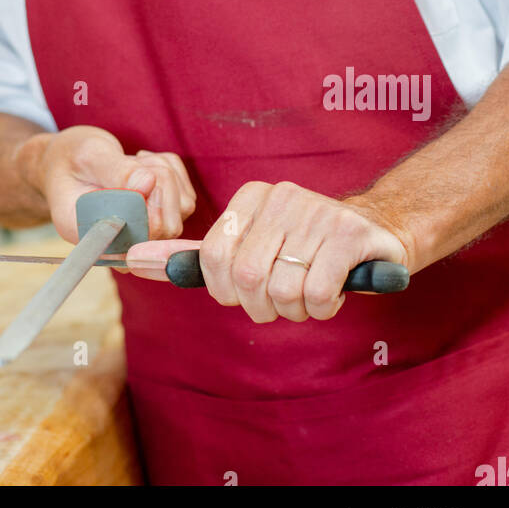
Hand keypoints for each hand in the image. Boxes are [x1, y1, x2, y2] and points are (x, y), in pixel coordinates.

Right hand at [18, 125, 195, 244]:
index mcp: (95, 238)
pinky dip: (172, 171)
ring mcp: (143, 234)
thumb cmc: (71, 157)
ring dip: (165, 173)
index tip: (134, 170)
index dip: (147, 204)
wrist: (67, 161)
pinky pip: (186, 196)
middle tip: (133, 161)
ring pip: (182, 207)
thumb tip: (148, 184)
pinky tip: (143, 164)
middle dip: (160, 182)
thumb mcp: (87, 156)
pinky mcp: (160, 218)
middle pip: (168, 225)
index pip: (140, 241)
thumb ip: (115, 171)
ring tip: (134, 161)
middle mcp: (121, 244)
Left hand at [125, 180, 411, 322]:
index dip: (225, 291)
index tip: (242, 295)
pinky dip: (322, 306)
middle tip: (280, 303)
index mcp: (251, 197)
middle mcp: (282, 196)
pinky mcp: (350, 234)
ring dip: (296, 310)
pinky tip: (331, 292)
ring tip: (310, 294)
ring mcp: (318, 212)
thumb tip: (132, 261)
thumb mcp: (252, 244)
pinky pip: (318, 292)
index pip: (212, 257)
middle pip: (246, 279)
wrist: (377, 233)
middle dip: (261, 307)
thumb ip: (197, 257)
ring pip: (282, 290)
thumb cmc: (304, 249)